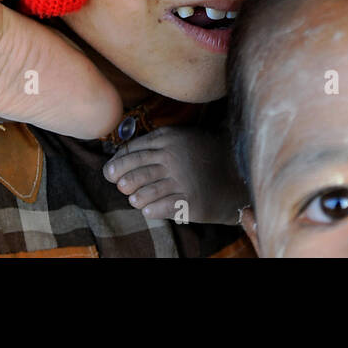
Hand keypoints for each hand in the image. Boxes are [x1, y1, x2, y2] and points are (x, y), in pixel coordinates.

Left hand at [103, 126, 246, 224]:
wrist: (238, 172)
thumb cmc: (205, 153)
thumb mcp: (183, 137)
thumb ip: (157, 142)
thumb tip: (123, 154)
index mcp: (168, 138)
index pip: (133, 150)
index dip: (117, 162)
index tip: (109, 171)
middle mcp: (173, 157)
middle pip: (135, 171)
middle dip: (120, 180)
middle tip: (118, 185)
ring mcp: (182, 180)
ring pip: (144, 191)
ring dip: (135, 197)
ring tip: (133, 198)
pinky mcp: (190, 201)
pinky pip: (161, 208)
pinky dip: (149, 210)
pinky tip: (147, 209)